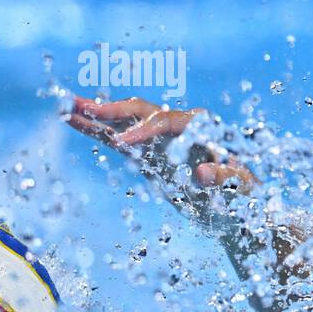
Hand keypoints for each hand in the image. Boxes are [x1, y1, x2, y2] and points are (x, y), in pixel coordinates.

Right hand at [65, 94, 257, 191]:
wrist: (240, 205)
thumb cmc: (245, 194)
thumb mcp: (242, 188)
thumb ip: (227, 178)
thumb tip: (202, 174)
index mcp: (202, 129)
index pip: (167, 122)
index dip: (144, 131)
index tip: (121, 147)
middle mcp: (179, 128)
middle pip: (143, 111)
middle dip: (114, 111)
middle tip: (84, 108)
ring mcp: (162, 140)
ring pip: (126, 121)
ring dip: (98, 114)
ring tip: (67, 106)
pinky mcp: (149, 153)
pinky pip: (120, 137)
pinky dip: (98, 130)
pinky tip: (73, 120)